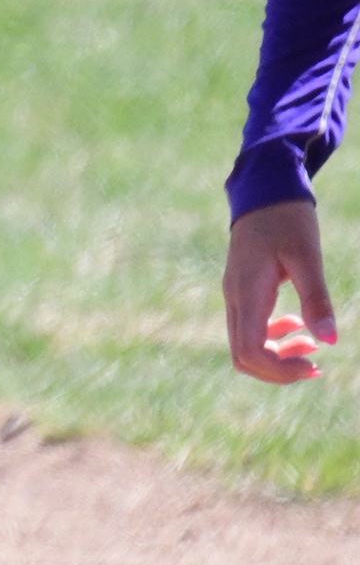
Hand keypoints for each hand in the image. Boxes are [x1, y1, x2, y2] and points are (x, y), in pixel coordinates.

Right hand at [223, 199, 336, 383]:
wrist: (263, 194)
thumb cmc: (286, 221)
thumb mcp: (307, 257)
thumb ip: (316, 298)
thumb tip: (330, 341)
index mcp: (247, 293)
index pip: (250, 351)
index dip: (279, 370)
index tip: (315, 364)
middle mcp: (235, 299)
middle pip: (243, 357)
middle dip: (278, 370)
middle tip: (316, 366)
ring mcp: (235, 296)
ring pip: (243, 346)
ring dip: (276, 357)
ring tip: (313, 348)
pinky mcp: (241, 292)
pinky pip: (248, 330)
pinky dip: (272, 339)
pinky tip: (298, 326)